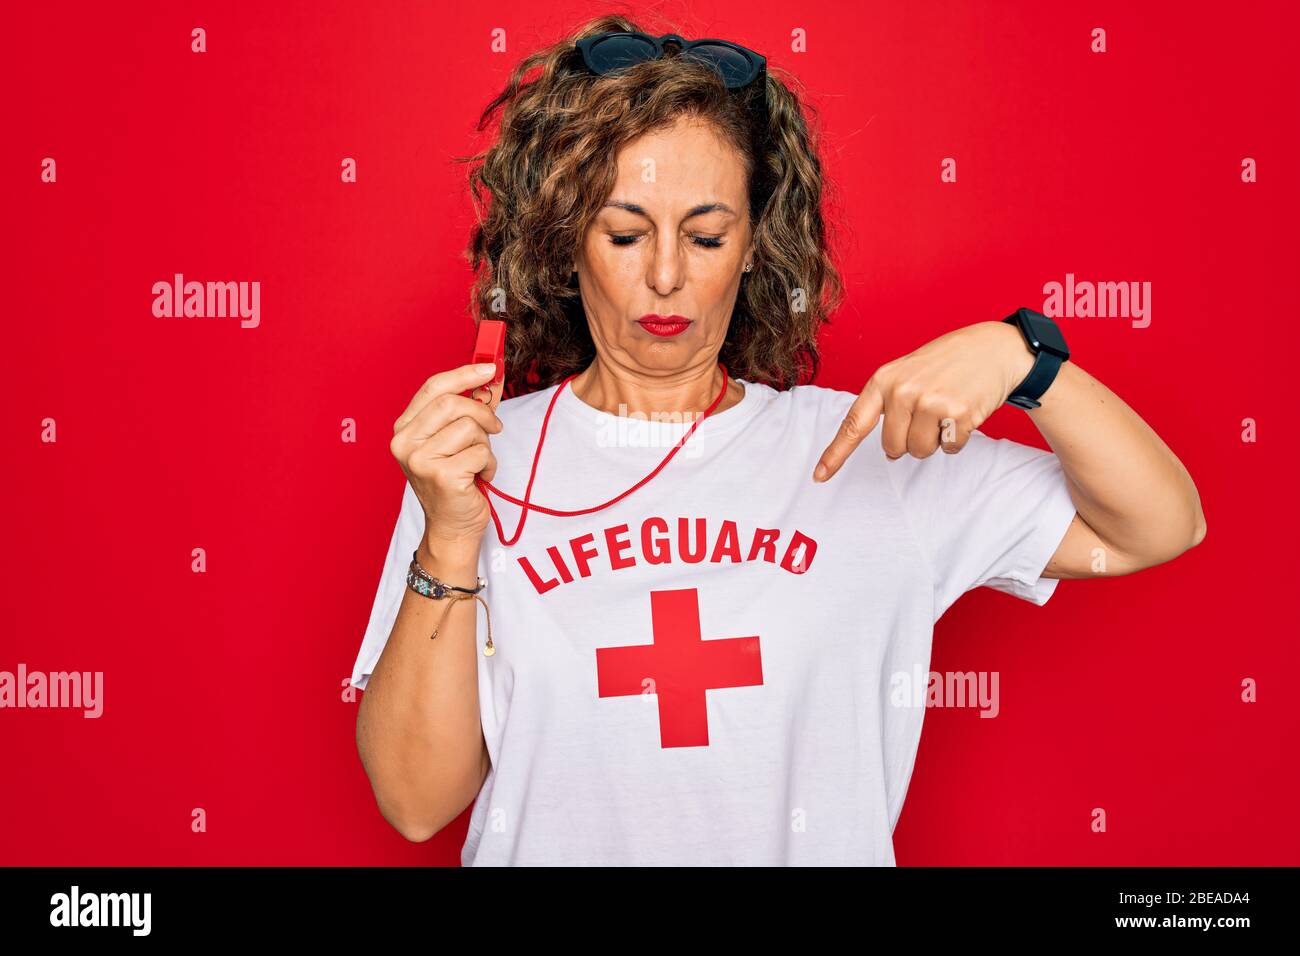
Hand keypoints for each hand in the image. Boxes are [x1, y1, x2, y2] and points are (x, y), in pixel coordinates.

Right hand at [390, 363, 504, 551]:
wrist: (451, 527)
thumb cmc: (454, 481)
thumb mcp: (453, 440)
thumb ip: (465, 410)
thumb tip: (489, 378)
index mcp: (404, 429)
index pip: (433, 387)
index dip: (464, 374)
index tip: (489, 369)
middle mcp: (405, 443)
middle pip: (452, 404)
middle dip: (482, 413)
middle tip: (495, 427)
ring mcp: (420, 461)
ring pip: (469, 428)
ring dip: (485, 445)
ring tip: (477, 463)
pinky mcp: (442, 476)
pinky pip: (480, 453)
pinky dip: (488, 465)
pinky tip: (478, 478)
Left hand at [812, 320, 1035, 480]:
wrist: (993, 348)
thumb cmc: (945, 362)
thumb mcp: (906, 371)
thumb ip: (889, 404)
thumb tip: (889, 452)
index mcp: (883, 380)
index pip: (854, 424)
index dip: (836, 454)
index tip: (819, 476)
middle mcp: (902, 392)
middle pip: (893, 448)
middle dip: (909, 439)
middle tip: (927, 412)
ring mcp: (930, 403)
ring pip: (920, 451)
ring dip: (933, 440)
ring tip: (945, 410)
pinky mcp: (958, 415)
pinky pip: (948, 449)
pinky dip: (956, 438)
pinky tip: (963, 412)